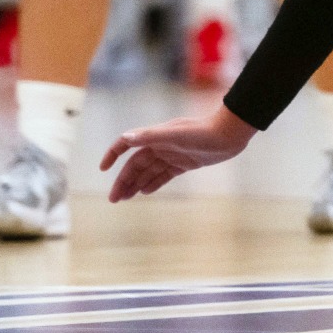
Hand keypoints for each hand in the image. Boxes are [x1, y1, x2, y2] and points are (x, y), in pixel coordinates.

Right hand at [101, 107, 257, 200]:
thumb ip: (151, 136)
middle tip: (114, 199)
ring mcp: (172, 154)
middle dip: (123, 181)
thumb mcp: (176, 135)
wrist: (230, 134)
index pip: (126, 144)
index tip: (103, 169)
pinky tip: (145, 192)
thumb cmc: (203, 132)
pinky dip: (153, 183)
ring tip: (124, 199)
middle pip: (135, 164)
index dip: (113, 154)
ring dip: (136, 184)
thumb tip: (126, 137)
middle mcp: (160, 144)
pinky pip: (164, 174)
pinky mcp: (184, 163)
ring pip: (148, 171)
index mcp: (154, 136)